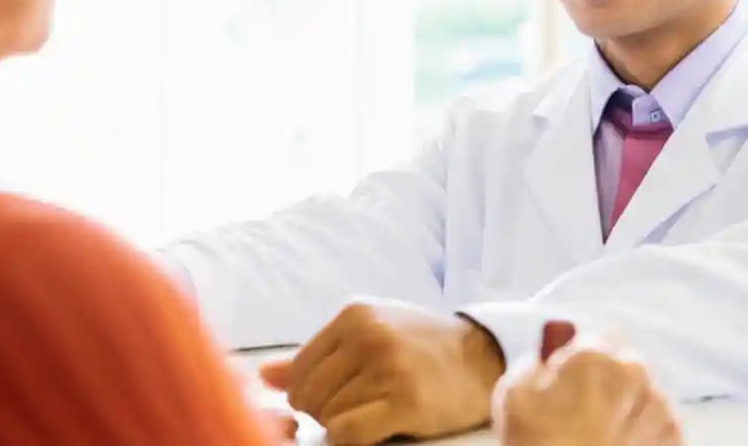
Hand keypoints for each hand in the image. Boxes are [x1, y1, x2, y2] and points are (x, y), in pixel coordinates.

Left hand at [259, 300, 504, 444]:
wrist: (483, 359)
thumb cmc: (421, 348)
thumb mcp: (370, 336)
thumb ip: (317, 354)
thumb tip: (265, 375)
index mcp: (355, 315)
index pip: (299, 370)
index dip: (308, 394)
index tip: (337, 397)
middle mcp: (368, 335)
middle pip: (308, 395)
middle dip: (324, 412)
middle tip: (358, 408)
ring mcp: (387, 366)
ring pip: (327, 416)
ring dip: (344, 425)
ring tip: (375, 412)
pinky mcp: (405, 399)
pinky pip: (347, 433)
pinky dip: (353, 438)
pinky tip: (377, 428)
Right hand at [494, 321, 682, 445]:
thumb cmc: (536, 441)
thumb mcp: (513, 391)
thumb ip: (537, 361)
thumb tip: (554, 351)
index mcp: (596, 355)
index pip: (600, 336)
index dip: (584, 355)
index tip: (571, 376)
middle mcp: (636, 373)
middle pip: (627, 362)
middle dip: (611, 377)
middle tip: (585, 406)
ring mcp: (661, 407)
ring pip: (645, 390)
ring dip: (630, 402)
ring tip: (603, 430)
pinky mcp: (674, 437)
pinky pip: (658, 420)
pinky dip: (643, 428)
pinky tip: (619, 442)